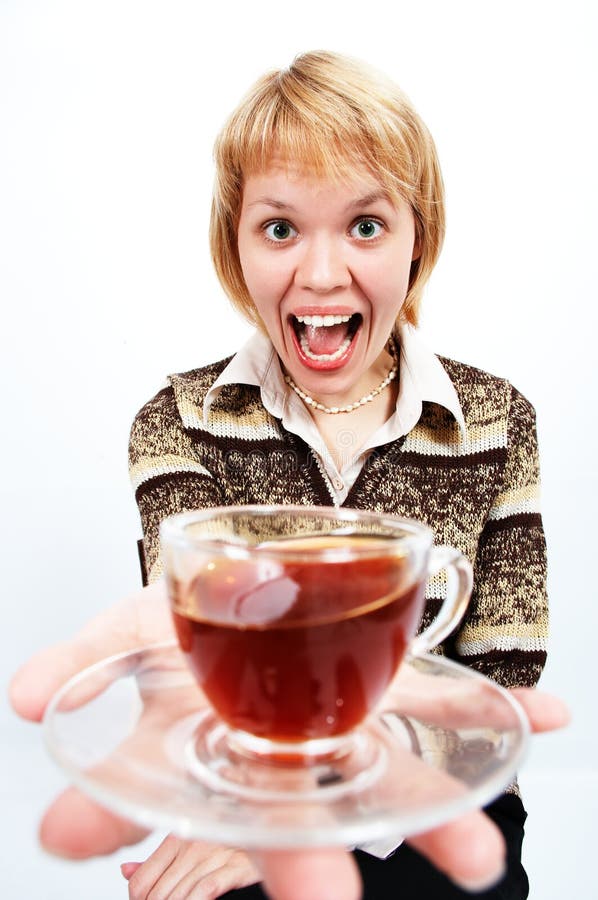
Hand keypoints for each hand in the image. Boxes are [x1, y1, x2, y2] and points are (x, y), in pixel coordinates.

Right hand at [9, 585, 569, 898]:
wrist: (249, 587)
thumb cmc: (187, 623)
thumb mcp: (127, 630)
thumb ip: (80, 660)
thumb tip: (24, 695)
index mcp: (216, 751)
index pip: (175, 808)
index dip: (148, 843)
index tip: (127, 876)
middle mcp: (287, 754)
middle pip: (298, 820)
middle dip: (310, 867)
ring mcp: (348, 720)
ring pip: (395, 780)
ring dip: (440, 817)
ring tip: (479, 858)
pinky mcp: (395, 681)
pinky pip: (455, 702)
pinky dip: (504, 713)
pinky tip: (548, 716)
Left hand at [121, 835, 259, 898]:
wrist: (265, 829)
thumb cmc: (225, 842)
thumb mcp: (187, 848)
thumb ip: (156, 863)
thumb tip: (125, 871)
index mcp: (176, 839)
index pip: (140, 880)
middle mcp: (193, 845)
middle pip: (158, 894)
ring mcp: (215, 855)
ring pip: (179, 896)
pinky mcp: (237, 866)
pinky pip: (206, 889)